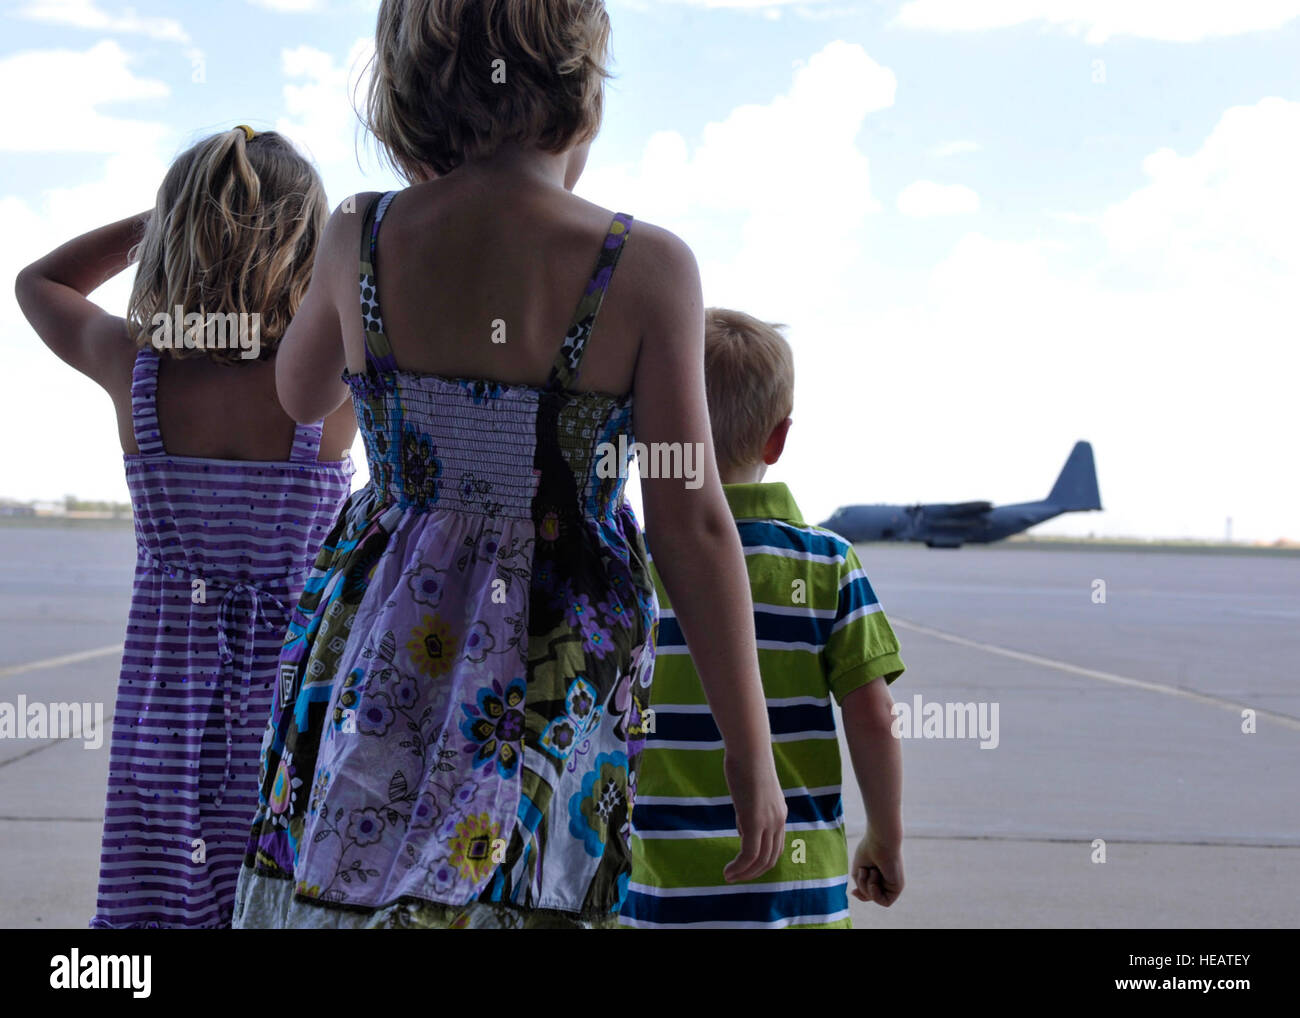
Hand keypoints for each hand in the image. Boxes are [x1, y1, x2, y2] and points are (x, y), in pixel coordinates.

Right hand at [722, 750, 786, 882]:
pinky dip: (738, 867)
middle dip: (753, 872)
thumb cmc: (746, 763)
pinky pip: (748, 854)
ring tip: (729, 877)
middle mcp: (778, 821)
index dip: (761, 861)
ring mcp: (768, 822)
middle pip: (770, 858)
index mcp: (779, 813)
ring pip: (760, 860)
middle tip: (735, 877)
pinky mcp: (754, 821)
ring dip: (744, 873)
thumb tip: (743, 829)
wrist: (749, 749)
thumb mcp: (751, 792)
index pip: (775, 847)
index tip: (744, 866)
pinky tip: (728, 871)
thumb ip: (750, 811)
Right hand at [851, 827, 902, 905]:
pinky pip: (885, 901)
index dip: (861, 893)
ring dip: (867, 886)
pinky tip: (874, 881)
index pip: (869, 892)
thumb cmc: (868, 850)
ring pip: (875, 898)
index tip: (853, 891)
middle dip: (862, 886)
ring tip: (870, 870)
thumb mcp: (858, 871)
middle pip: (870, 895)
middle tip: (863, 871)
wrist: (880, 840)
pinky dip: (875, 894)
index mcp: (878, 875)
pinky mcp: (898, 886)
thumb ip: (859, 885)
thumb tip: (856, 895)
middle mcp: (887, 881)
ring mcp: (893, 884)